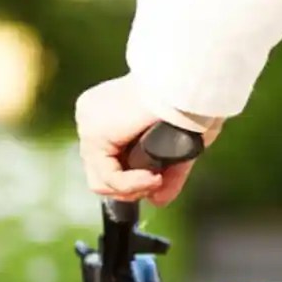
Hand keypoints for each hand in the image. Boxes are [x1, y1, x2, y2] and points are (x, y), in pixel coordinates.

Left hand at [74, 74, 220, 206]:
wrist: (190, 81)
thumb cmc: (192, 101)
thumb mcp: (176, 144)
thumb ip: (166, 173)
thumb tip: (158, 201)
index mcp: (108, 111)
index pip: (107, 159)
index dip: (131, 179)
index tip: (158, 178)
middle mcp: (93, 115)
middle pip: (100, 171)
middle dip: (130, 187)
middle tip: (157, 182)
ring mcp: (89, 122)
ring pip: (100, 179)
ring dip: (132, 189)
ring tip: (156, 181)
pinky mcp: (94, 132)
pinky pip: (108, 177)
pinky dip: (131, 185)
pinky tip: (152, 179)